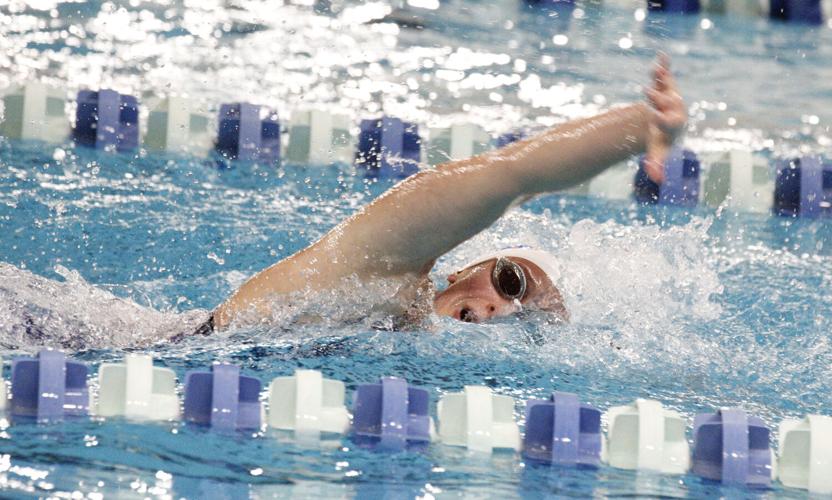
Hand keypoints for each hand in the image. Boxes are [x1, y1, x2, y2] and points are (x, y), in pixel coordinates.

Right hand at [643, 53, 685, 183]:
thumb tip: (659, 180)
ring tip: (657, 69)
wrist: (671, 125)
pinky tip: (662, 55)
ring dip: (662, 77)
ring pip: (668, 86)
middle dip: (658, 97)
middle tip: (647, 92)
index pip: (669, 122)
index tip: (656, 115)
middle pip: (667, 102)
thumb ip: (657, 164)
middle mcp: (675, 108)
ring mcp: (671, 95)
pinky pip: (665, 75)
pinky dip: (663, 66)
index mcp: (674, 124)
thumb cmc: (663, 140)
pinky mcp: (667, 85)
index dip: (663, 118)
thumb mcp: (658, 151)